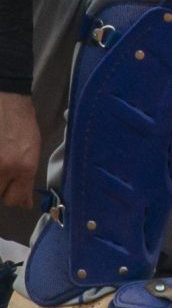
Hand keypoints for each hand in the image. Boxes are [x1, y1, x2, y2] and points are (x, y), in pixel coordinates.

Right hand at [0, 91, 37, 210]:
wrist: (7, 103)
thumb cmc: (22, 126)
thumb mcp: (32, 152)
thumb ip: (26, 180)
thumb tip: (25, 204)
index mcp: (24, 167)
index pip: (13, 200)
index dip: (13, 196)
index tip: (12, 187)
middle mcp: (4, 168)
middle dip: (1, 185)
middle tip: (5, 167)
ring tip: (2, 158)